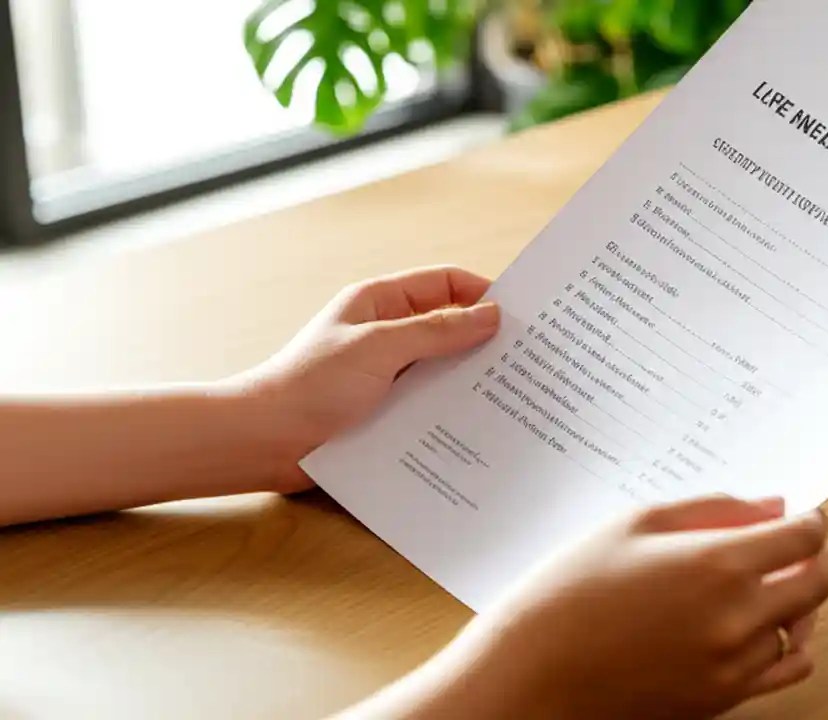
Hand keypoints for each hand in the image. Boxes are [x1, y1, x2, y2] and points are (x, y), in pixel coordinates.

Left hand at [240, 266, 499, 491]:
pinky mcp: (387, 410)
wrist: (263, 442)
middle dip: (485, 339)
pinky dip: (453, 409)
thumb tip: (490, 314)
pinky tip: (478, 425)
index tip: (523, 315)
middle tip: (528, 358)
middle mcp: (387, 334)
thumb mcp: (378, 348)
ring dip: (470, 380)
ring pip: (443, 368)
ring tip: (513, 396)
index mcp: (380, 302)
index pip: (444, 284)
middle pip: (449, 326)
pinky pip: (430, 403)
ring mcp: (388, 374)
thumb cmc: (310, 386)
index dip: (483, 293)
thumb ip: (436, 331)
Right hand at [373, 496, 827, 719]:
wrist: (533, 673)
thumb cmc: (570, 592)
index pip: (805, 538)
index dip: (812, 520)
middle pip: (817, 583)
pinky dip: (787, 645)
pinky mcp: (721, 699)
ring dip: (796, 601)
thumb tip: (772, 506)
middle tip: (792, 546)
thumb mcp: (634, 523)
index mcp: (718, 564)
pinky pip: (785, 671)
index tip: (803, 515)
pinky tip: (762, 629)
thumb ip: (714, 508)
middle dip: (813, 557)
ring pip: (803, 628)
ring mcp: (732, 666)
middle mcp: (736, 618)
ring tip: (768, 584)